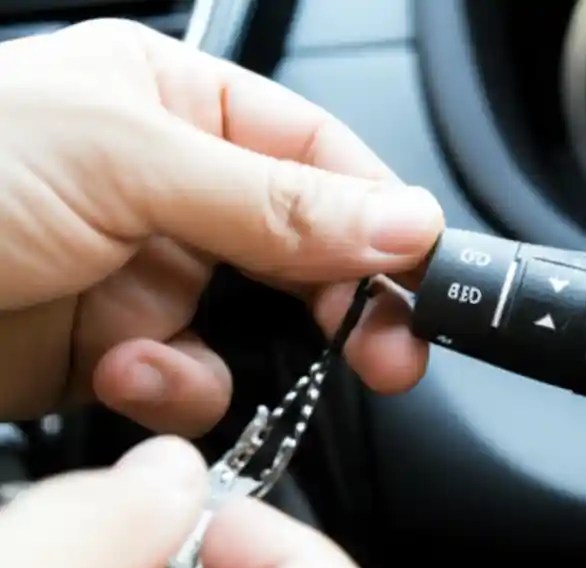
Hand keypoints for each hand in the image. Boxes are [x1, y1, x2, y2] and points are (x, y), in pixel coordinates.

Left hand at [0, 19, 443, 434]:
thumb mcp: (124, 161)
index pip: (321, 160)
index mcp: (179, 105)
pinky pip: (191, 380)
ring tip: (169, 353)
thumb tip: (401, 224)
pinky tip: (119, 372)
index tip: (422, 275)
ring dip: (233, 357)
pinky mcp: (109, 349)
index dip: (381, 218)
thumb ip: (274, 202)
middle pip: (306, 251)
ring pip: (256, 330)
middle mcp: (172, 187)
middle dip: (339, 304)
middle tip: (381, 351)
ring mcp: (143, 271)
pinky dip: (169, 389)